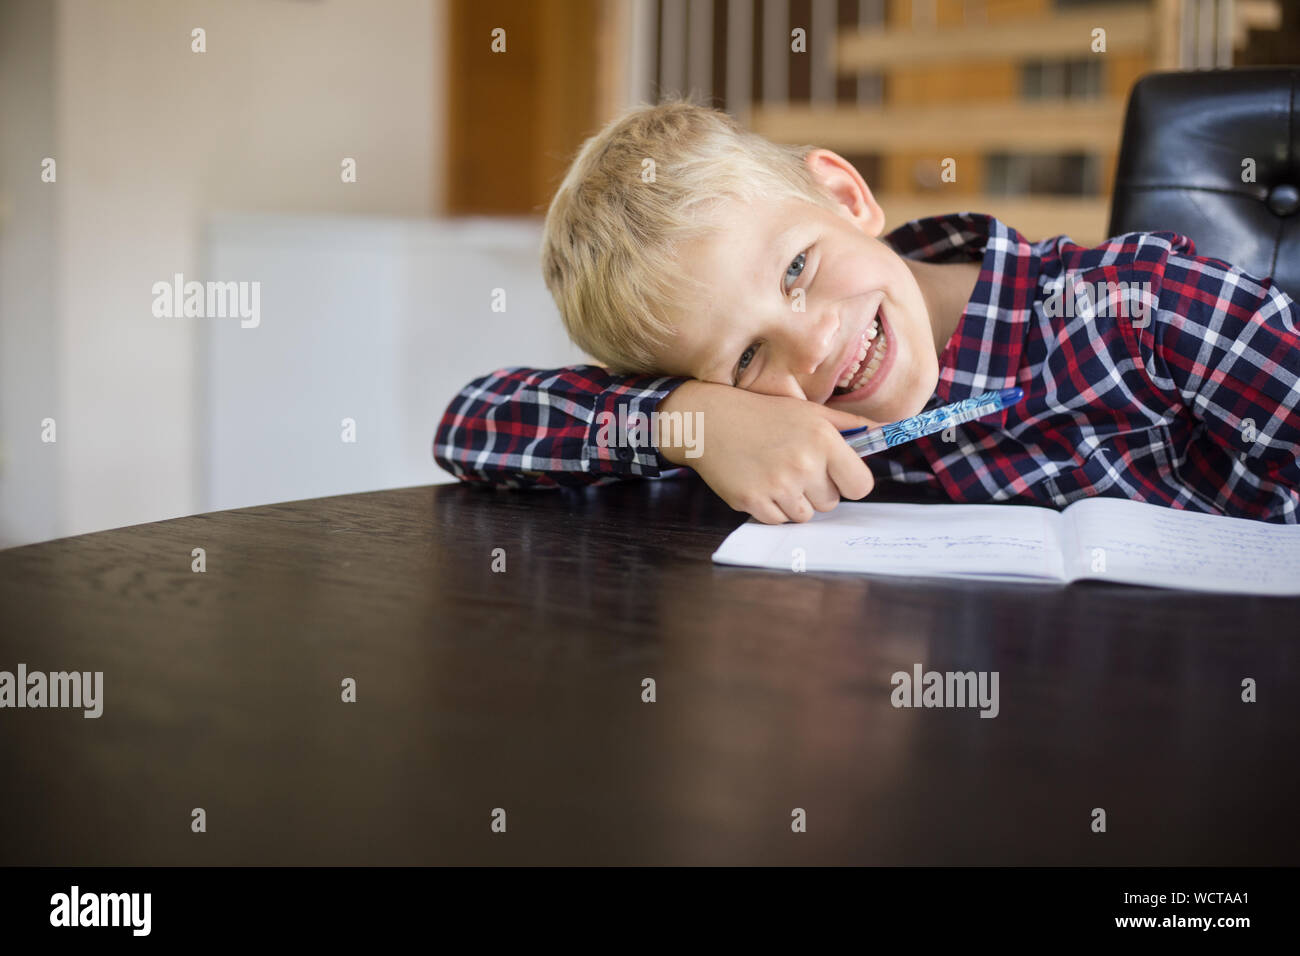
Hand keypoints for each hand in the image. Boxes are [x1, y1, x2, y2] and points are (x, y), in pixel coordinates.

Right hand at [657, 380, 879, 523]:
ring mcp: (777, 486)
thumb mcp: (809, 411)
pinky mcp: (752, 501)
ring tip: (776, 473)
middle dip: (818, 490)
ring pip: (806, 515)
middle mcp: (803, 464)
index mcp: (823, 440)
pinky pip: (778, 521)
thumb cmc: (764, 414)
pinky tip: (760, 482)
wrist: (710, 421)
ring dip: (795, 501)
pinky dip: (772, 507)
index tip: (838, 476)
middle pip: (831, 503)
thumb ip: (850, 425)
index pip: (861, 486)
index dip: (850, 483)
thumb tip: (889, 431)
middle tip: (795, 466)